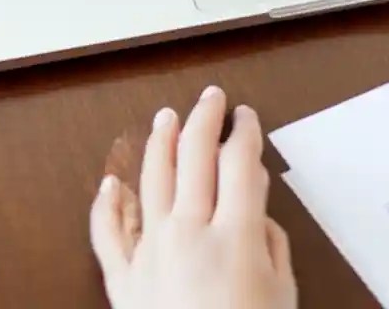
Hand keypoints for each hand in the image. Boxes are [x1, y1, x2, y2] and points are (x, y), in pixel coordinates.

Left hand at [90, 87, 297, 308]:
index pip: (239, 162)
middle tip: (211, 98)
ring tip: (165, 118)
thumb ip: (272, 246)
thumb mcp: (282, 295)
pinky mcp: (123, 281)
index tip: (247, 117)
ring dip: (158, 142)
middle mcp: (188, 232)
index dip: (245, 132)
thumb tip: (257, 211)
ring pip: (150, 180)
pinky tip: (110, 183)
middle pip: (193, 156)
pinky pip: (108, 233)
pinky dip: (106, 204)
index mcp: (234, 235)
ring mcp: (150, 253)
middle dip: (204, 119)